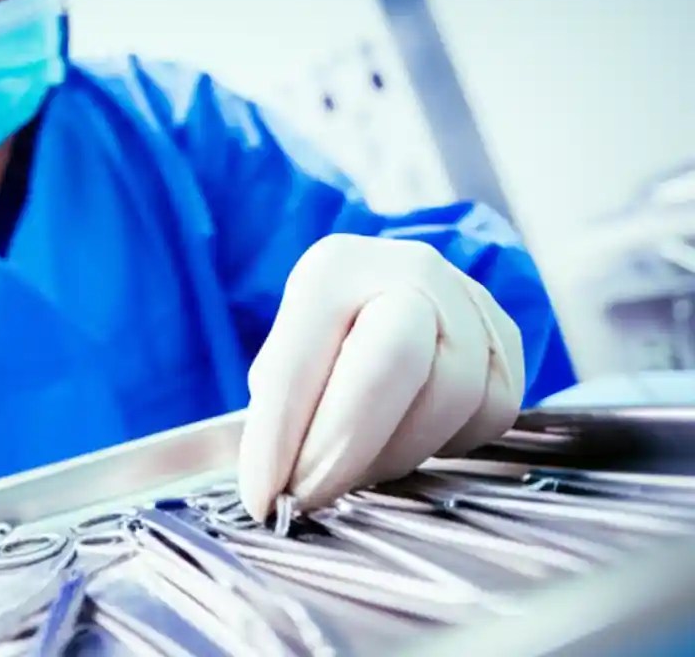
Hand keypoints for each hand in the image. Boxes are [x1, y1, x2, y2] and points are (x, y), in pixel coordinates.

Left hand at [238, 234, 524, 518]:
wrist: (385, 311)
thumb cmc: (321, 353)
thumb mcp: (282, 372)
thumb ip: (278, 421)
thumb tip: (271, 492)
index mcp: (332, 271)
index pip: (299, 364)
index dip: (278, 442)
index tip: (264, 502)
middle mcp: (408, 269)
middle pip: (396, 360)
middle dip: (348, 445)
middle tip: (313, 496)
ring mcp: (468, 298)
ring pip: (453, 394)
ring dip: (398, 453)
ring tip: (362, 462)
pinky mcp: (508, 339)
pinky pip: (495, 410)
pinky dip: (451, 444)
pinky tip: (413, 438)